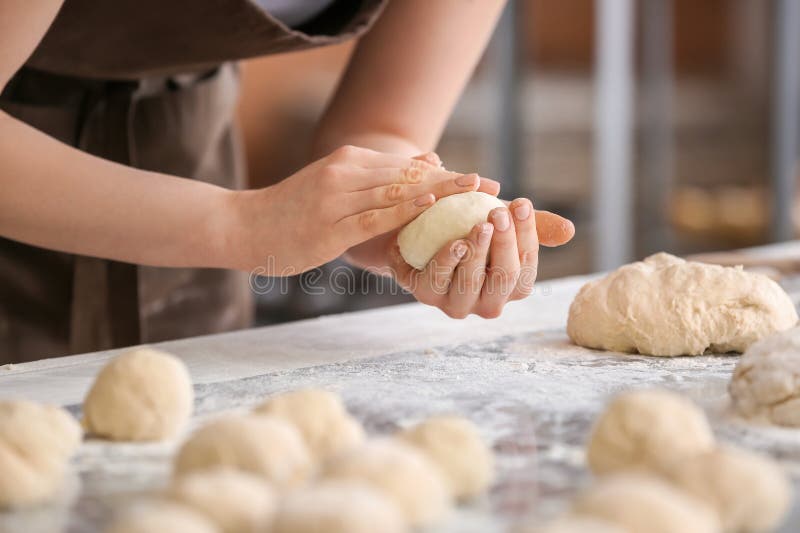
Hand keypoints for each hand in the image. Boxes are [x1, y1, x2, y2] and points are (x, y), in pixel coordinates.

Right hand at [228, 145, 499, 273]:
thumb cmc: (292, 211)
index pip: (408, 168)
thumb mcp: (336, 185)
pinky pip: (373, 217)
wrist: (243, 226)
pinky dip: (405, 211)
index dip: (448, 174)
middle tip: (493, 185)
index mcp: (350, 161)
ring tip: (475, 194)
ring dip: (440, 193)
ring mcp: (337, 199)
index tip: (483, 182)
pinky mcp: (329, 226)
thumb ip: (380, 177)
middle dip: (454, 181)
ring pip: (397, 193)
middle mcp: (346, 173)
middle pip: (410, 176)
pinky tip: (431, 208)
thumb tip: (428, 162)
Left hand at [388, 199, 574, 317]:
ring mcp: (457, 303)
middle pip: (505, 277)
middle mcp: (488, 302)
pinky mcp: (426, 295)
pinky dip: (448, 260)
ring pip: (472, 282)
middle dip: (504, 243)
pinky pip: (439, 280)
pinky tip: (455, 241)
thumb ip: (532, 225)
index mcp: (512, 287)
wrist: (418, 227)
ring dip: (478, 252)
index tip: (520, 203)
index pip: (528, 264)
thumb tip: (569, 231)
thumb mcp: (500, 221)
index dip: (527, 234)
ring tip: (479, 225)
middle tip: (498, 213)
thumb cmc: (468, 225)